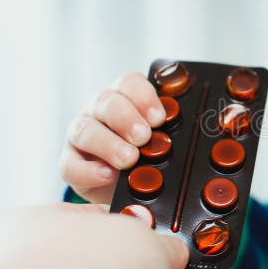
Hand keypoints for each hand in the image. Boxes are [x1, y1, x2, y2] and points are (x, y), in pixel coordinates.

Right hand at [59, 72, 165, 203]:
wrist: (124, 185)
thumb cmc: (146, 154)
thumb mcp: (160, 138)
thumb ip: (169, 130)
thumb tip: (197, 131)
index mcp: (124, 97)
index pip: (129, 83)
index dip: (144, 97)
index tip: (159, 117)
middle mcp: (99, 110)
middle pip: (108, 104)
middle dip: (127, 119)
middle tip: (144, 137)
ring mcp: (81, 134)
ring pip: (86, 130)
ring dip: (109, 144)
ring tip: (130, 159)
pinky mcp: (70, 162)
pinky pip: (71, 164)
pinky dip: (89, 171)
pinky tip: (108, 175)